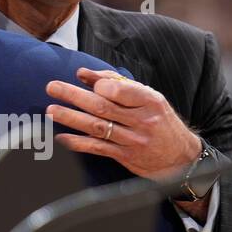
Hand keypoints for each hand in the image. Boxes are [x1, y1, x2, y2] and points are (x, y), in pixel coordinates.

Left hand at [46, 68, 202, 180]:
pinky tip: (62, 138)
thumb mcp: (150, 99)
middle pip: (103, 106)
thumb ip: (119, 84)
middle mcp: (142, 121)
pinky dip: (78, 143)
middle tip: (52, 87)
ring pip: (97, 127)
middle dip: (74, 96)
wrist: (181, 157)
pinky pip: (98, 148)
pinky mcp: (125, 157)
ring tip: (51, 110)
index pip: (122, 90)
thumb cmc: (161, 121)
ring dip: (71, 118)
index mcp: (150, 101)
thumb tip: (85, 74)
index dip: (100, 84)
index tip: (83, 78)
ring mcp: (133, 140)